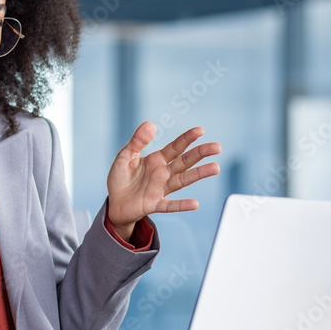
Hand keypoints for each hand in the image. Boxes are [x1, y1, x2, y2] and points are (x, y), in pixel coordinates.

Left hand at [106, 122, 221, 239]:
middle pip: (185, 161)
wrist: (114, 202)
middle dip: (200, 153)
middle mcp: (163, 173)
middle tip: (217, 147)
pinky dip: (181, 205)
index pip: (176, 147)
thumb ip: (137, 141)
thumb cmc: (121, 178)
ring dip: (199, 174)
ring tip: (215, 168)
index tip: (201, 131)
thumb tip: (150, 124)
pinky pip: (170, 205)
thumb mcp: (125, 155)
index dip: (187, 138)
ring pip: (183, 180)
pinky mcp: (154, 204)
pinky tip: (195, 203)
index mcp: (156, 160)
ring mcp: (161, 189)